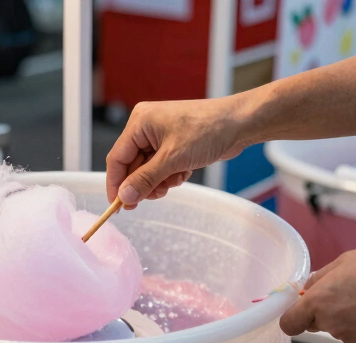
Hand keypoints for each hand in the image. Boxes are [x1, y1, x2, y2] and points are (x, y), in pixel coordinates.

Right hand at [106, 96, 249, 208]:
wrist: (240, 124)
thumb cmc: (207, 131)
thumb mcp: (172, 159)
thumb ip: (145, 180)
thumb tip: (124, 196)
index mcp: (140, 123)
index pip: (117, 158)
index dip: (116, 184)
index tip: (118, 206)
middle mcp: (146, 127)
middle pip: (133, 166)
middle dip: (145, 183)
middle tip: (154, 196)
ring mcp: (161, 136)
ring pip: (148, 169)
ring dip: (160, 181)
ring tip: (175, 180)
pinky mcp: (174, 144)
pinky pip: (162, 167)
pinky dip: (171, 175)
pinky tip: (185, 172)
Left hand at [279, 244, 355, 342]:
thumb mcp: (348, 260)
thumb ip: (322, 276)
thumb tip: (310, 286)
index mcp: (318, 302)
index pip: (289, 323)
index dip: (293, 315)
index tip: (300, 306)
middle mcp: (330, 324)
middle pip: (315, 323)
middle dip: (325, 311)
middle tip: (347, 292)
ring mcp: (350, 339)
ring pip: (340, 329)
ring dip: (349, 317)